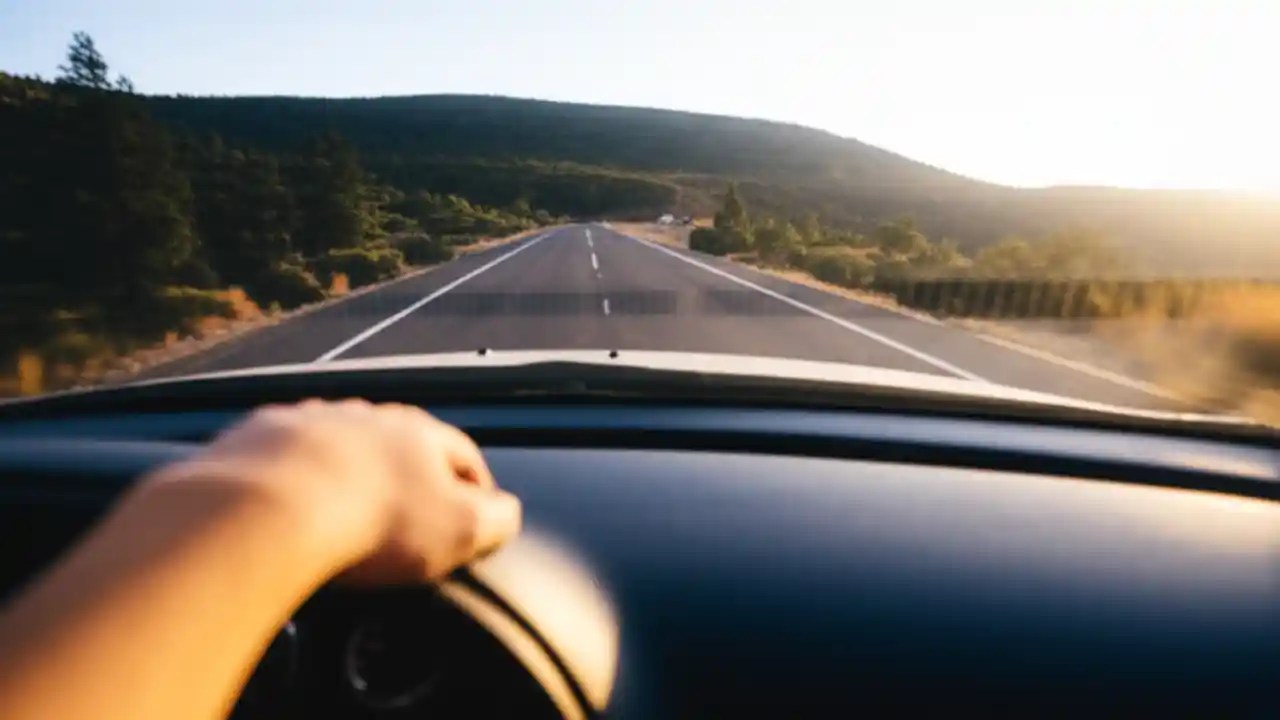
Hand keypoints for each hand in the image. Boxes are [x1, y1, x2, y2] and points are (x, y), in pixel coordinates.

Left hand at [144, 399, 521, 582]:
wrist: (268, 508)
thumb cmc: (373, 521)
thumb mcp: (458, 531)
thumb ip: (494, 519)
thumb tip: (506, 512)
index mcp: (422, 432)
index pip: (463, 455)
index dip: (474, 489)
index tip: (472, 518)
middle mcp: (368, 414)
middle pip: (400, 445)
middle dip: (407, 478)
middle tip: (406, 520)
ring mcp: (310, 419)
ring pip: (342, 445)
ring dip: (350, 472)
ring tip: (345, 513)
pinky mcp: (259, 436)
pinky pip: (286, 457)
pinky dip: (294, 479)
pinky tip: (290, 508)